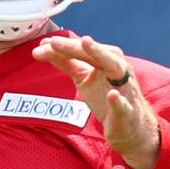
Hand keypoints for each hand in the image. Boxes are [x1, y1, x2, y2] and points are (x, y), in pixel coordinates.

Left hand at [32, 34, 160, 168]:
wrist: (126, 125)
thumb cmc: (105, 98)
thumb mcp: (83, 79)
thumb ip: (68, 64)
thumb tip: (45, 49)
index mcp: (106, 61)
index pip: (83, 50)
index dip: (64, 46)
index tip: (43, 44)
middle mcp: (117, 69)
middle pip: (95, 54)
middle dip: (75, 47)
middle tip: (53, 43)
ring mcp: (124, 88)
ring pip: (115, 67)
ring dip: (100, 55)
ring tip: (86, 43)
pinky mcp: (126, 110)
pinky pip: (123, 105)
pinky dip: (118, 101)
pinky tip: (112, 96)